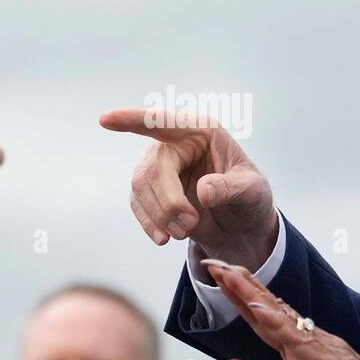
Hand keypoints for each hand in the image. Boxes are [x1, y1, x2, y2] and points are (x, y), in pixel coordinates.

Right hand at [100, 108, 278, 270]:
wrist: (242, 223)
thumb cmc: (251, 197)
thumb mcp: (253, 191)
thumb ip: (231, 188)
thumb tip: (203, 191)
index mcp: (201, 131)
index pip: (164, 122)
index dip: (134, 120)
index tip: (106, 120)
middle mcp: (175, 143)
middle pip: (153, 168)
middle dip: (168, 201)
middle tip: (189, 225)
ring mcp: (160, 166)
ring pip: (140, 187)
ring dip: (161, 215)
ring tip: (185, 233)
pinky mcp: (151, 191)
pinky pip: (138, 204)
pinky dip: (149, 223)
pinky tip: (163, 239)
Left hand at [205, 259, 359, 359]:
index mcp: (306, 355)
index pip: (268, 325)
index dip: (243, 304)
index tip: (221, 283)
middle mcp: (314, 344)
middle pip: (270, 312)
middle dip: (241, 288)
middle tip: (214, 264)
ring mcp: (322, 348)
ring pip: (279, 317)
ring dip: (251, 295)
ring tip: (227, 275)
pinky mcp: (329, 359)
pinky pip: (295, 338)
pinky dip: (273, 321)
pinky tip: (254, 306)